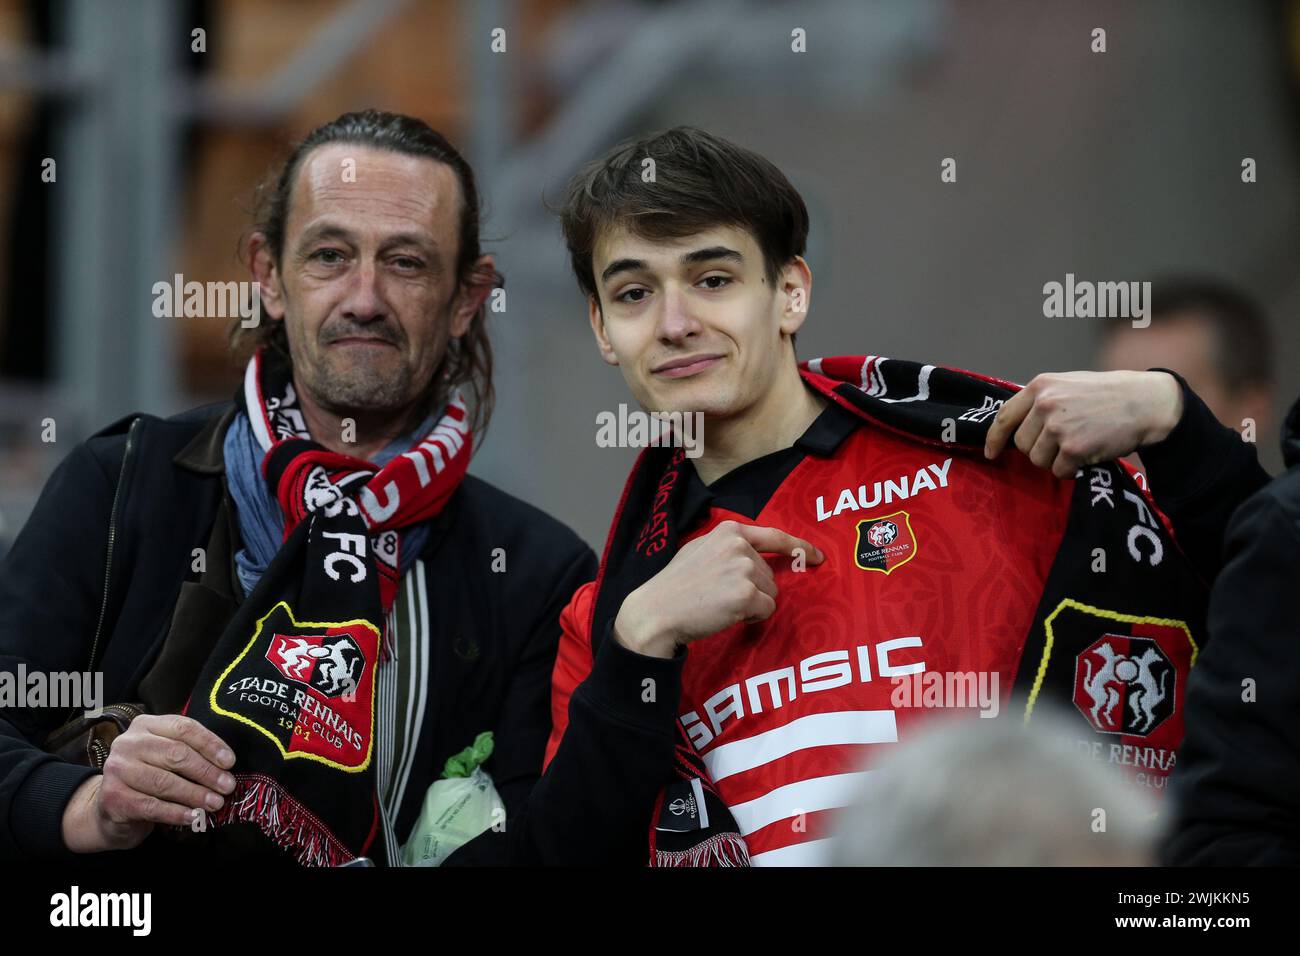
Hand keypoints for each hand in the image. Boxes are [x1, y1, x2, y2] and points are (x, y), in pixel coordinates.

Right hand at [61, 714, 235, 852]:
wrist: (110, 808)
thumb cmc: (148, 777)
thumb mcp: (165, 757)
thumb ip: (190, 751)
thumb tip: (226, 764)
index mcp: (145, 725)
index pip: (184, 728)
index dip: (210, 744)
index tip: (230, 762)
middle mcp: (127, 743)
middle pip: (176, 754)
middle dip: (206, 772)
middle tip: (227, 786)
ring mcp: (117, 770)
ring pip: (165, 782)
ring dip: (195, 794)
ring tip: (216, 803)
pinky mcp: (113, 798)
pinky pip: (152, 806)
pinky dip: (177, 813)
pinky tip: (194, 817)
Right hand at [614, 520, 823, 658]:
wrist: (657, 611)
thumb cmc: (675, 586)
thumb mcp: (699, 551)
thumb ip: (729, 548)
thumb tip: (755, 557)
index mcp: (729, 531)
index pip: (775, 536)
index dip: (800, 547)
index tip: (817, 556)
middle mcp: (740, 546)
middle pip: (770, 574)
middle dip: (753, 589)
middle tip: (719, 596)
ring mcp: (744, 569)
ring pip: (770, 593)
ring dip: (752, 603)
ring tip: (719, 604)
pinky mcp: (746, 594)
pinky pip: (766, 609)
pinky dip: (752, 616)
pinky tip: (726, 614)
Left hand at [983, 370, 1182, 477]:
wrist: (1145, 401)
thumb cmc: (1106, 394)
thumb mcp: (1067, 385)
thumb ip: (1041, 402)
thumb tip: (1016, 427)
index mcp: (1040, 387)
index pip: (1004, 417)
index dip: (994, 439)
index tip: (991, 453)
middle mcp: (1045, 405)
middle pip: (1022, 444)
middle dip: (1038, 450)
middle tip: (1063, 444)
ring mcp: (1058, 427)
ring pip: (1038, 460)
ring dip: (1055, 461)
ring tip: (1077, 446)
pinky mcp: (1074, 448)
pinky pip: (1059, 471)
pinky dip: (1071, 471)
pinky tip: (1086, 456)